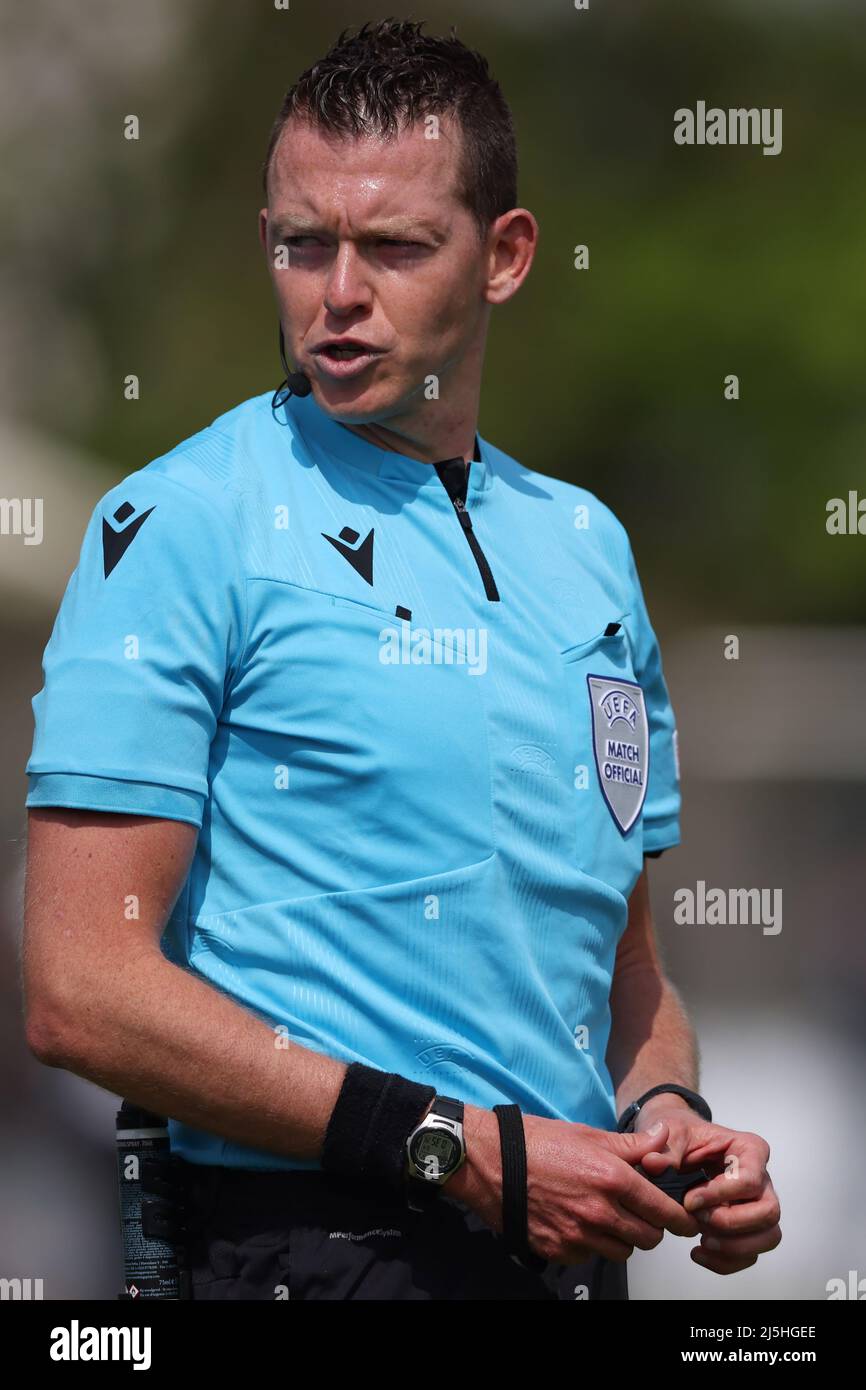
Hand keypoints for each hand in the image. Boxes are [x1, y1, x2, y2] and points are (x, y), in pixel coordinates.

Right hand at [450, 1104, 702, 1264]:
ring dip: (622, 1238)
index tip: (686, 1221)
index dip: (681, 1219)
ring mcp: (579, 1235)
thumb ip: (632, 1145)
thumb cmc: (536, 1143)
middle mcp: (600, 1211)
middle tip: (640, 1214)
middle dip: (651, 1228)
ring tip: (606, 1217)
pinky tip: (578, 1223)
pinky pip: (590, 1256)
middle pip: (649, 1238)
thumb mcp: (588, 1135)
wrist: (491, 1162)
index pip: (664, 1212)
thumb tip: (662, 1140)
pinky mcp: (560, 1250)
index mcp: (613, 1179)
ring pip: (622, 1251)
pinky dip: (591, 1245)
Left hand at [634, 1095, 781, 1274]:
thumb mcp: (671, 1132)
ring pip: (768, 1237)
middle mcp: (761, 1179)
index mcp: (749, 1149)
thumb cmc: (683, 1135)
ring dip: (734, 1248)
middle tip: (699, 1221)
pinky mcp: (749, 1227)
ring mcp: (758, 1205)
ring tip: (702, 1241)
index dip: (720, 1195)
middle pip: (769, 1212)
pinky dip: (725, 1261)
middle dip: (732, 1224)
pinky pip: (750, 1254)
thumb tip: (653, 1163)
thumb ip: (664, 1148)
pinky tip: (699, 1252)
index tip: (689, 1201)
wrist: (679, 1146)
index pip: (749, 1179)